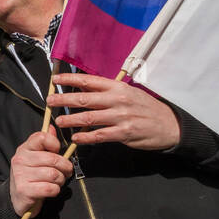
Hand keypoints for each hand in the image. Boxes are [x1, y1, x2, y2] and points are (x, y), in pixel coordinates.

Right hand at [9, 129, 73, 215]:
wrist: (17, 198)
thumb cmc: (31, 176)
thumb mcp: (36, 158)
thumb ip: (45, 143)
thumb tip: (51, 127)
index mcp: (24, 149)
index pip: (42, 137)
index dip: (55, 144)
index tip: (57, 152)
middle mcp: (20, 160)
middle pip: (53, 159)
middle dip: (65, 167)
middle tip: (65, 172)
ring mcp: (20, 175)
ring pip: (54, 174)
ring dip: (60, 180)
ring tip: (57, 181)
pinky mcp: (24, 190)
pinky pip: (50, 188)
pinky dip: (55, 190)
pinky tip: (51, 190)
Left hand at [48, 73, 180, 150]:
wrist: (169, 124)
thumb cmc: (145, 108)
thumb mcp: (128, 93)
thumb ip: (107, 92)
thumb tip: (83, 90)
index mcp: (118, 87)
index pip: (89, 81)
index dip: (70, 80)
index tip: (55, 80)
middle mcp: (118, 100)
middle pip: (85, 99)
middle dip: (64, 100)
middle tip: (49, 101)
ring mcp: (121, 117)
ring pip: (90, 118)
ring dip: (71, 120)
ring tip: (58, 122)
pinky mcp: (125, 133)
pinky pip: (101, 135)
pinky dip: (86, 137)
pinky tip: (76, 138)